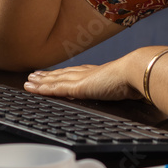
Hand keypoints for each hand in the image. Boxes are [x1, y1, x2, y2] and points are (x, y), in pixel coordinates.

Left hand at [24, 57, 142, 100]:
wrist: (138, 72)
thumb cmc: (138, 79)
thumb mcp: (129, 86)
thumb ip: (126, 90)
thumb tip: (135, 95)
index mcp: (101, 73)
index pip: (78, 73)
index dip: (65, 73)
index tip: (57, 73)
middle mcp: (89, 74)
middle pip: (63, 74)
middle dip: (49, 75)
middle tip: (34, 75)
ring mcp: (83, 80)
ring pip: (56, 80)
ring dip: (42, 81)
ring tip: (29, 81)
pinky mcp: (79, 87)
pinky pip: (56, 88)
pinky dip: (44, 89)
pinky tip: (34, 89)